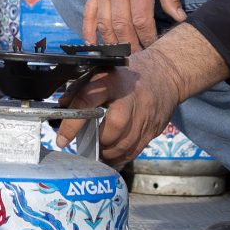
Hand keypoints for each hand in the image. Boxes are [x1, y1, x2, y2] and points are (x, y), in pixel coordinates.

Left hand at [64, 25, 227, 165]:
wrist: (168, 74)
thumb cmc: (129, 74)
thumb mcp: (102, 71)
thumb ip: (81, 88)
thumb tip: (63, 106)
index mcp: (112, 81)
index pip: (88, 101)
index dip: (72, 123)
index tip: (62, 139)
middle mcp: (131, 98)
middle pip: (114, 126)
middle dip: (98, 141)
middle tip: (86, 146)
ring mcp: (145, 115)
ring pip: (125, 143)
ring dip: (108, 153)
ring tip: (98, 153)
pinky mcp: (154, 128)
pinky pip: (135, 150)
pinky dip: (120, 157)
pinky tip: (111, 156)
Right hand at [82, 0, 184, 49]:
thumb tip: (180, 19)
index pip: (141, 18)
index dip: (148, 37)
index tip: (155, 47)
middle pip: (121, 24)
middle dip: (131, 45)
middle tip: (140, 59)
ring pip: (104, 21)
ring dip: (112, 42)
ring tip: (122, 56)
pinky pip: (89, 12)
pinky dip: (88, 30)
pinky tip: (92, 45)